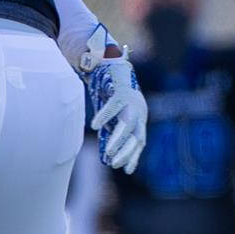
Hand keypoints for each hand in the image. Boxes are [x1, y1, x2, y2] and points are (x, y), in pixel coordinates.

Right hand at [85, 56, 147, 173]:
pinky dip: (104, 116)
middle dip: (127, 152)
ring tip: (108, 152)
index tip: (126, 170)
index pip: (140, 141)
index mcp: (140, 117)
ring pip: (127, 124)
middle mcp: (139, 110)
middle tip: (115, 164)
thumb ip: (112, 132)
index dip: (134, 156)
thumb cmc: (111, 92)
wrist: (111, 63)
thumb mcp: (114, 116)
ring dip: (118, 139)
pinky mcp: (120, 91)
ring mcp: (131, 101)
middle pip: (137, 136)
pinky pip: (113, 106)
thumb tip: (107, 155)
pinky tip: (94, 126)